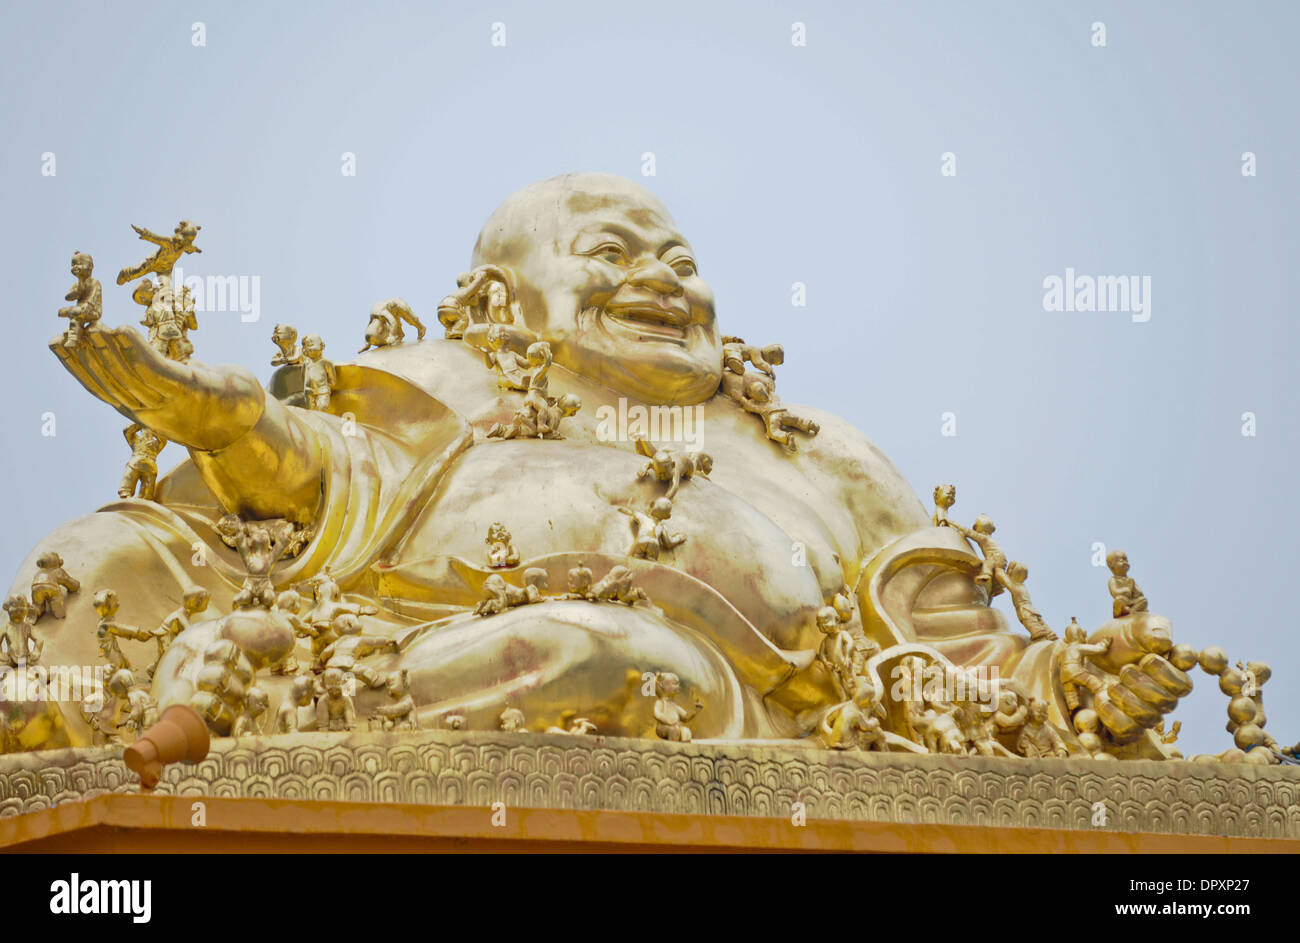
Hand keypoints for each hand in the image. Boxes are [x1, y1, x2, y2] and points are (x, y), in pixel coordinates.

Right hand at [50, 324, 263, 451]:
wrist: (253, 418)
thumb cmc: (213, 397)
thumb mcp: (176, 384)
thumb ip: (153, 372)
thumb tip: (130, 348)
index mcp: (142, 409)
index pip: (102, 388)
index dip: (77, 366)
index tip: (56, 342)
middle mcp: (152, 411)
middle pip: (111, 383)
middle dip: (87, 357)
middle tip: (70, 330)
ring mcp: (171, 404)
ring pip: (131, 376)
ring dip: (109, 351)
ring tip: (94, 326)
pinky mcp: (192, 392)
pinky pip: (157, 371)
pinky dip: (135, 351)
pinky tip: (122, 329)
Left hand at [1086, 614, 1191, 743]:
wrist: (1084, 658)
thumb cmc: (1116, 641)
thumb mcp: (1131, 626)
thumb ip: (1150, 629)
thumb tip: (1163, 643)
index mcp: (1171, 661)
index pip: (1188, 660)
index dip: (1178, 659)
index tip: (1150, 656)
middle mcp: (1166, 689)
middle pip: (1170, 699)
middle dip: (1142, 684)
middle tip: (1124, 669)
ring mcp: (1148, 709)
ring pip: (1150, 717)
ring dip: (1127, 699)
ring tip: (1112, 685)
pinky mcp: (1127, 724)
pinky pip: (1127, 729)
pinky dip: (1112, 713)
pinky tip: (1102, 698)